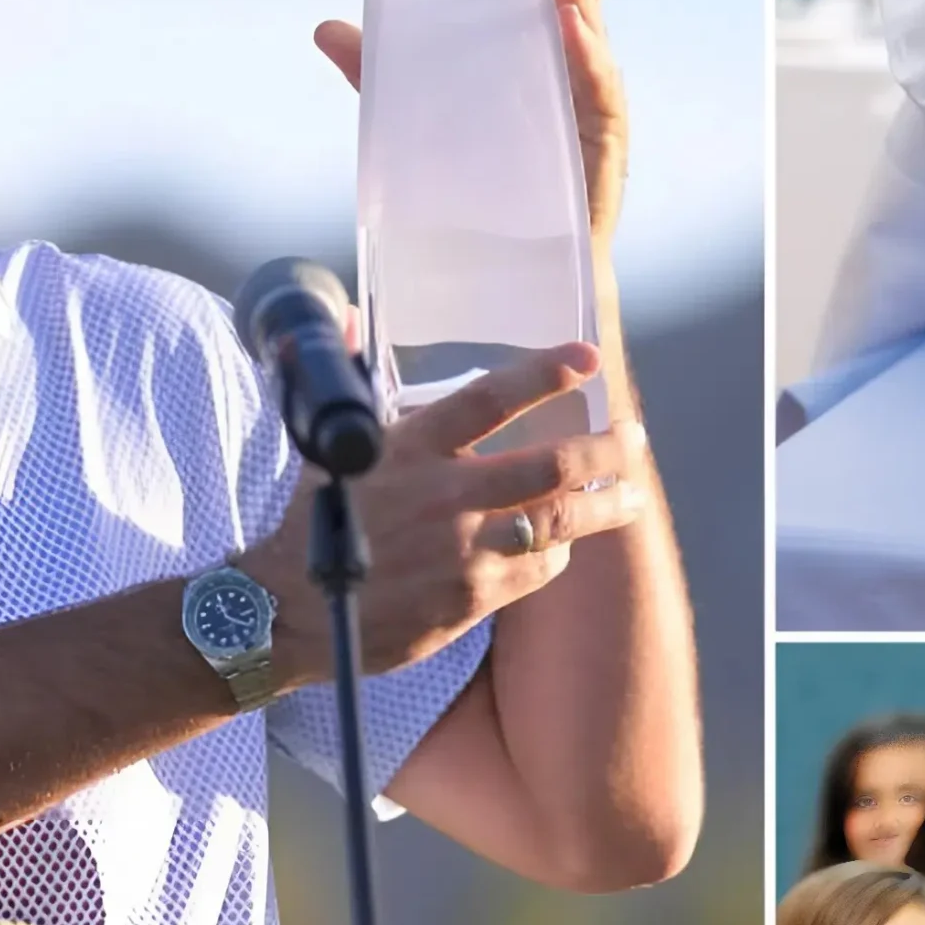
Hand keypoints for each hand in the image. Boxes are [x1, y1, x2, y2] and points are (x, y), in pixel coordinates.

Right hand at [242, 346, 646, 681]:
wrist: (290, 611)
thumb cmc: (311, 524)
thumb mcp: (328, 446)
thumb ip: (350, 378)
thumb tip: (342, 313)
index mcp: (410, 447)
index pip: (490, 397)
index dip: (544, 373)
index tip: (588, 358)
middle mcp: (444, 493)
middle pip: (549, 465)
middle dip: (605, 450)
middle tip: (634, 440)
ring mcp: (462, 548)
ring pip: (559, 520)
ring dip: (605, 507)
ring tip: (632, 497)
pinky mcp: (471, 597)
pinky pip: (537, 568)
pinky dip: (558, 552)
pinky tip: (566, 545)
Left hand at [315, 0, 628, 248]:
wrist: (518, 268)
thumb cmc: (486, 185)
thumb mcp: (422, 117)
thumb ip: (381, 73)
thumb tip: (325, 28)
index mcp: (542, 46)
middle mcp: (576, 63)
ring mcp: (593, 100)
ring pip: (590, 23)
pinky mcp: (602, 142)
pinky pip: (596, 88)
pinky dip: (583, 53)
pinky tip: (567, 22)